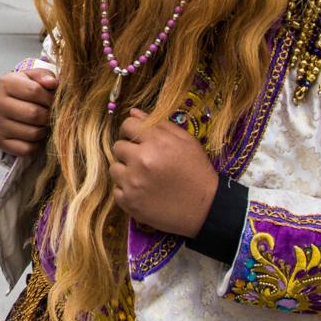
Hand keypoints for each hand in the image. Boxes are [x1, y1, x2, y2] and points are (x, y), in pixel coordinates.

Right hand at [0, 68, 56, 157]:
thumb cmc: (26, 89)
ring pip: (32, 133)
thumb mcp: (34, 77)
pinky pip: (27, 149)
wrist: (9, 105)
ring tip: (42, 123)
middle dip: (48, 115)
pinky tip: (34, 134)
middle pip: (34, 114)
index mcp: (6, 83)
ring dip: (43, 130)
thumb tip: (52, 83)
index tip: (52, 100)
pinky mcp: (1, 142)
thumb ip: (45, 75)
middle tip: (50, 114)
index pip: (35, 91)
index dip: (50, 97)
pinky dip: (36, 144)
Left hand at [112, 109, 217, 236]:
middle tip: (144, 161)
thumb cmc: (197, 171)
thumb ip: (159, 124)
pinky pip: (116, 190)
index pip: (127, 125)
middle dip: (129, 151)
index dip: (132, 131)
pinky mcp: (129, 202)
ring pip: (114, 168)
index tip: (138, 140)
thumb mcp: (185, 141)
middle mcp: (141, 161)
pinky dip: (127, 190)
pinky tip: (143, 191)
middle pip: (118, 147)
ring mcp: (133, 183)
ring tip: (143, 177)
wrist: (206, 207)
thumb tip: (133, 112)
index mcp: (155, 142)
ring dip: (126, 171)